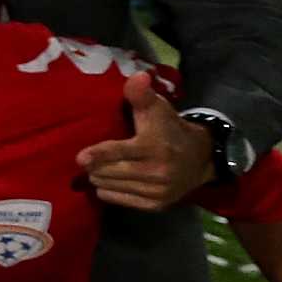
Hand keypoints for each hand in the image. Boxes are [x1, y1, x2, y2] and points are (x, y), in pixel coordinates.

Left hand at [75, 74, 215, 211]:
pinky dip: (111, 190)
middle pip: (108, 172)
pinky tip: (114, 180)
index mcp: (155, 147)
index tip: (80, 158)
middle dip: (96, 165)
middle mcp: (157, 172)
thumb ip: (142, 95)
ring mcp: (157, 191)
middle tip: (93, 158)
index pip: (120, 152)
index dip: (99, 154)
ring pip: (110, 186)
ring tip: (104, 167)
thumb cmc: (170, 129)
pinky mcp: (156, 205)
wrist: (201, 158)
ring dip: (101, 177)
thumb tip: (137, 76)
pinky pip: (119, 200)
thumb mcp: (157, 109)